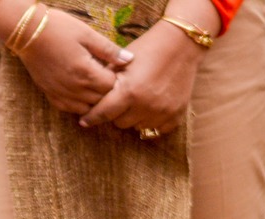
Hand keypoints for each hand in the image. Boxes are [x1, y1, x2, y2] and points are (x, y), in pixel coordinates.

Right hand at [13, 6, 130, 115]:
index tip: (113, 68)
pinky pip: (70, 109)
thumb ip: (109, 50)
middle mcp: (74, 88)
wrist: (28, 33)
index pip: (111, 86)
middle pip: (100, 100)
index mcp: (85, 72)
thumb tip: (129, 59)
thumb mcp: (87, 34)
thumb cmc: (59, 29)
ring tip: (93, 84)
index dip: (116, 78)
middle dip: (106, 90)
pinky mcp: (51, 95)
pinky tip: (80, 92)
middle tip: (105, 75)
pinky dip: (78, 104)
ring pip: (86, 108)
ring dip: (93, 99)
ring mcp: (61, 94)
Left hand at [79, 21, 199, 133]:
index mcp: (129, 91)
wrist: (181, 43)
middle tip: (122, 100)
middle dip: (117, 113)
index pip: (103, 114)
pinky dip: (152, 121)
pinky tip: (152, 107)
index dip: (91, 118)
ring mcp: (162, 112)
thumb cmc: (147, 49)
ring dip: (135, 118)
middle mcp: (145, 105)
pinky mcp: (176, 115)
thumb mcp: (121, 63)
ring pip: (137, 127)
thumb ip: (105, 82)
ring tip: (139, 100)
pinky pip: (157, 129)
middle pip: (119, 123)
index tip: (84, 122)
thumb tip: (88, 98)